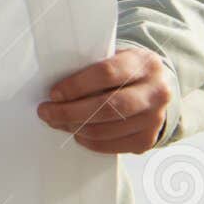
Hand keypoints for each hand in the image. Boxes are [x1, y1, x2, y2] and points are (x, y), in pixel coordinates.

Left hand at [37, 47, 172, 154]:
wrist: (155, 86)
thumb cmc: (123, 70)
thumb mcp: (113, 57)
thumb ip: (90, 66)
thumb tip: (55, 88)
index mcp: (144, 63)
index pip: (107, 73)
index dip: (76, 85)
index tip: (53, 93)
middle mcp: (156, 92)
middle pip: (109, 107)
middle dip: (71, 112)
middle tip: (46, 112)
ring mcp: (155, 118)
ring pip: (109, 129)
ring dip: (76, 128)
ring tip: (57, 122)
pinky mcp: (148, 139)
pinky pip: (115, 146)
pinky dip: (90, 142)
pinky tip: (77, 133)